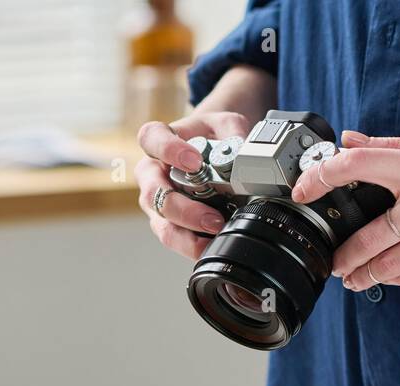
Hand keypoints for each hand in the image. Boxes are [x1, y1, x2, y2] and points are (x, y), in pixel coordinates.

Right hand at [136, 111, 250, 258]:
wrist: (209, 151)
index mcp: (158, 140)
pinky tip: (213, 246)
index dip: (169, 151)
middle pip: (154, 195)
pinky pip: (176, 239)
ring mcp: (157, 202)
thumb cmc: (208, 136)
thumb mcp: (224, 124)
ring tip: (216, 236)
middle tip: (213, 218)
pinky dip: (195, 246)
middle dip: (185, 210)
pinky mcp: (168, 223)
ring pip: (162, 225)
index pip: (151, 139)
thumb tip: (248, 156)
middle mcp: (151, 173)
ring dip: (188, 236)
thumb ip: (234, 133)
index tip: (195, 163)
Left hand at [291, 130, 399, 290]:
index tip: (303, 191)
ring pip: (389, 266)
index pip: (356, 168)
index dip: (320, 179)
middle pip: (367, 237)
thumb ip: (395, 146)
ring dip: (364, 276)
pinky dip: (399, 278)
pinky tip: (389, 278)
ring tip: (353, 280)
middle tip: (332, 262)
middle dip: (342, 256)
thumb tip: (351, 140)